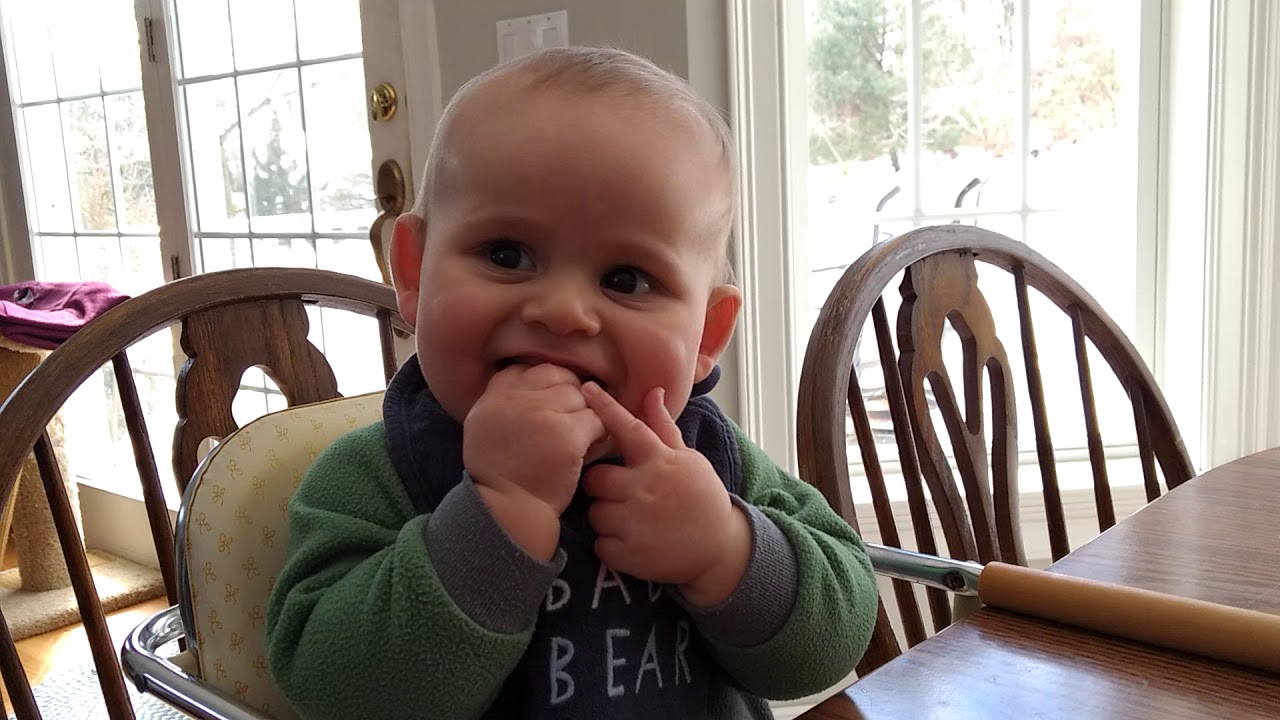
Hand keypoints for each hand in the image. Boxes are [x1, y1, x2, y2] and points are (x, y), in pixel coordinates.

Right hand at [464, 364, 605, 558]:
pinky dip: (599, 434)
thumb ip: (502, 402)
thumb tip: (526, 378)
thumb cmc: (501, 477)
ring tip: (581, 438)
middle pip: (556, 376)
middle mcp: (514, 399)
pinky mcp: (567, 434)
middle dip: (569, 396)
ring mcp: (542, 413)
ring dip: (586, 415)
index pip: (527, 370)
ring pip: (580, 396)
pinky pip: (597, 419)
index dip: (545, 385)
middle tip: (571, 421)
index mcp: (493, 397)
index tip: (550, 406)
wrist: (510, 511)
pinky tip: (591, 448)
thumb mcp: (484, 429)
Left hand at [580, 383, 750, 606]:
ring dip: (607, 519)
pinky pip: (601, 545)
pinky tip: (632, 542)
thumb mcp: (688, 460)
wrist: (720, 548)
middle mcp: (644, 489)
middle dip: (603, 487)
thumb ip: (663, 428)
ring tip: (632, 521)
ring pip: (595, 514)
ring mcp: (636, 523)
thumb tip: (652, 391)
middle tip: (621, 494)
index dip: (605, 407)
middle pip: (595, 479)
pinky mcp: (630, 555)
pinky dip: (611, 546)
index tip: (586, 388)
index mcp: (659, 461)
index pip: (628, 427)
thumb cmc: (701, 497)